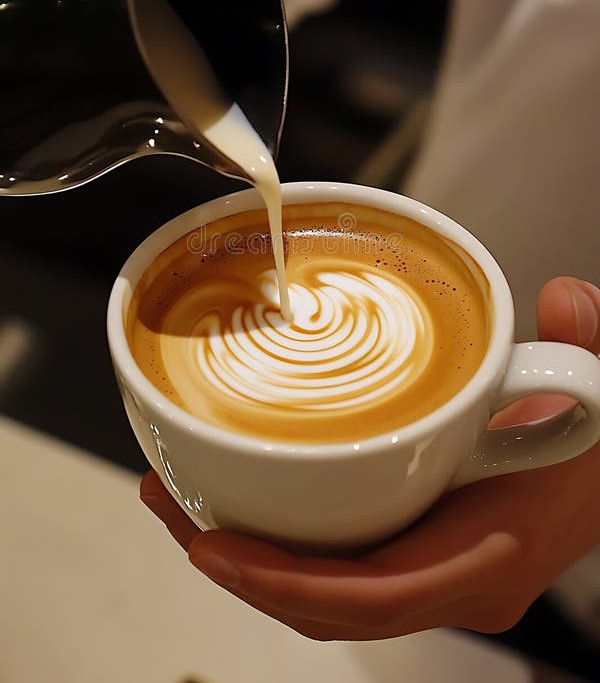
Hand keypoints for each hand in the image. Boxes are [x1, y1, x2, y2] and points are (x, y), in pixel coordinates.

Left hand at [140, 276, 599, 640]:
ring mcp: (426, 579)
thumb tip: (565, 302)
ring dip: (241, 555)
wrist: (599, 481)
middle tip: (163, 500)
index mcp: (486, 553)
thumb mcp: (592, 393)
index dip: (286, 580)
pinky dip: (273, 545)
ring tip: (174, 496)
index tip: (210, 544)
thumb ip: (587, 348)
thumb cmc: (589, 451)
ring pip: (315, 593)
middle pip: (320, 605)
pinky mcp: (409, 558)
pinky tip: (232, 498)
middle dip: (234, 565)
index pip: (374, 596)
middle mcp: (450, 583)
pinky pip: (329, 571)